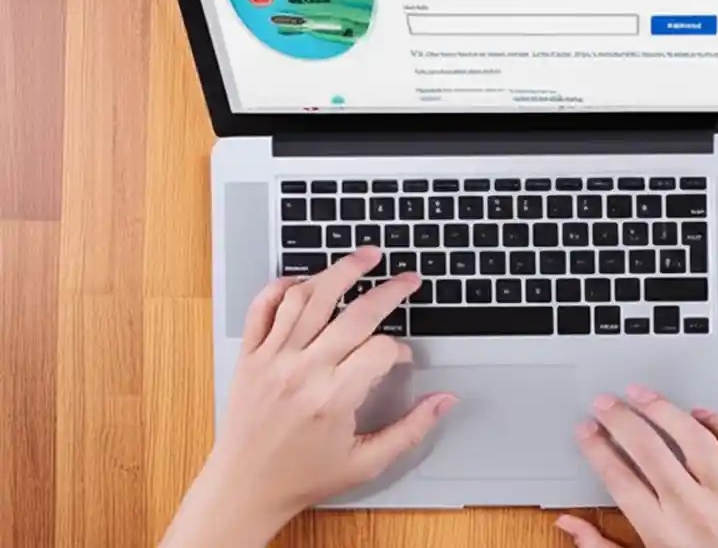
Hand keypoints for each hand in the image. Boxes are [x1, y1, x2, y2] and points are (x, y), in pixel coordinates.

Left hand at [162, 247, 457, 547]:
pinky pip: (263, 307)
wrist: (244, 488)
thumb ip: (411, 429)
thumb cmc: (304, 476)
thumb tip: (444, 400)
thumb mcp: (367, 462)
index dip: (399, 349)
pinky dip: (283, 286)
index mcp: (332, 398)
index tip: (401, 357)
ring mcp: (272, 359)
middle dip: (388, 289)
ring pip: (308, 297)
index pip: (380, 349)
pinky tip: (305, 280)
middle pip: (353, 312)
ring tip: (364, 257)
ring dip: (340, 271)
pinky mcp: (249, 356)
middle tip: (406, 277)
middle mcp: (301, 371)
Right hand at [555, 386, 717, 547]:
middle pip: (650, 451)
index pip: (619, 479)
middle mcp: (693, 511)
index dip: (597, 449)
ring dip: (665, 410)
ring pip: (695, 439)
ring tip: (643, 394)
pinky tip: (699, 413)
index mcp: (662, 534)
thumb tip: (570, 524)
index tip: (585, 431)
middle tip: (604, 402)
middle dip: (621, 419)